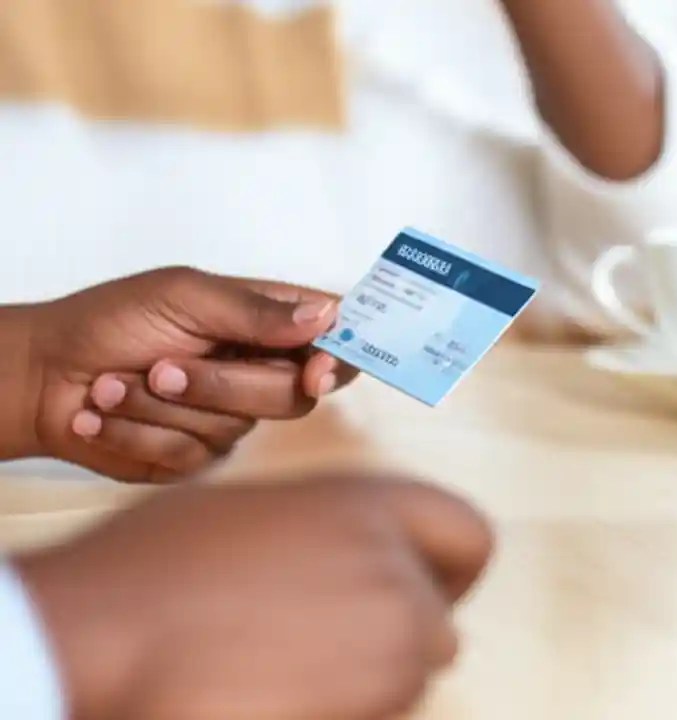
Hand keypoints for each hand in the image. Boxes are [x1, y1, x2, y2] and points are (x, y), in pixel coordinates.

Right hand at [14, 473, 493, 719]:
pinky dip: (340, 711)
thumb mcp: (251, 511)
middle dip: (397, 638)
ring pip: (407, 679)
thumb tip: (343, 550)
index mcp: (370, 507)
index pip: (468, 536)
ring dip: (364, 681)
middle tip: (323, 642)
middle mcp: (397, 574)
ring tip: (276, 664)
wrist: (100, 639)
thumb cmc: (152, 571)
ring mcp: (389, 651)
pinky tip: (272, 692)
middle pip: (437, 624)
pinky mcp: (369, 708)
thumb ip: (325, 527)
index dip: (449, 569)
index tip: (429, 589)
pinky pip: (374, 716)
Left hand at [23, 267, 356, 482]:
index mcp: (264, 322)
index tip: (315, 372)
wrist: (41, 377)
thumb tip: (327, 315)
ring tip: (112, 384)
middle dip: (221, 385)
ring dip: (161, 407)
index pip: (333, 339)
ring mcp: (230, 418)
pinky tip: (106, 412)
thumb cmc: (108, 322)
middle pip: (294, 396)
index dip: (338, 359)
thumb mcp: (183, 296)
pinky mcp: (196, 457)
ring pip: (236, 428)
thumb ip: (255, 310)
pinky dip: (138, 431)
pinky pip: (191, 457)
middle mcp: (257, 371)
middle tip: (162, 368)